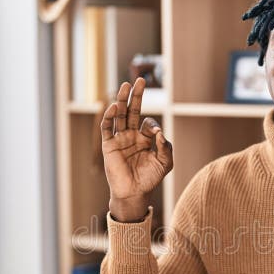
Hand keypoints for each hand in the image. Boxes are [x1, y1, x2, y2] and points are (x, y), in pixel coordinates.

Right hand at [101, 78, 172, 221]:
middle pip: (132, 111)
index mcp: (144, 139)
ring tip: (125, 86)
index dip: (153, 126)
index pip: (148, 123)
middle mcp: (131, 136)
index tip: (156, 136)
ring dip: (122, 100)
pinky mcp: (108, 145)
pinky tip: (114, 107)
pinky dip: (109, 116)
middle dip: (136, 96)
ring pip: (119, 115)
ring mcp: (119, 139)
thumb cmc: (150, 179)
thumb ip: (166, 147)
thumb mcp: (165, 162)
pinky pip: (107, 127)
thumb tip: (159, 133)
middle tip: (139, 80)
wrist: (134, 193)